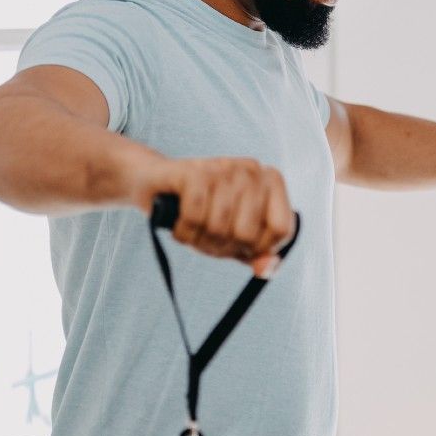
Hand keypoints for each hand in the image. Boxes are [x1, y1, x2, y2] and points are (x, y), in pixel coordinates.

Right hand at [133, 156, 296, 276]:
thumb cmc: (201, 211)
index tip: (241, 246)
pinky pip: (194, 215)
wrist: (154, 183)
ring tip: (191, 229)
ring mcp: (223, 167)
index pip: (281, 229)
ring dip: (198, 239)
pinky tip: (178, 224)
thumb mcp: (233, 236)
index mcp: (270, 181)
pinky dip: (183, 230)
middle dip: (221, 246)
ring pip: (219, 226)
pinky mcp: (194, 171)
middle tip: (207, 237)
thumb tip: (267, 268)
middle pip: (247, 233)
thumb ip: (256, 253)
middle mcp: (251, 169)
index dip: (259, 249)